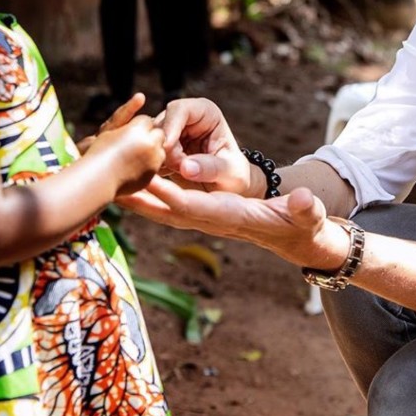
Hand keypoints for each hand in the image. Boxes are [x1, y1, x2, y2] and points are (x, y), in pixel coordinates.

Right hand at [77, 93, 165, 193]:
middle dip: (149, 137)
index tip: (127, 133)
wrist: (94, 180)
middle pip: (157, 133)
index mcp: (138, 129)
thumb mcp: (109, 130)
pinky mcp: (152, 174)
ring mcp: (153, 160)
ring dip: (151, 150)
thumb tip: (141, 96)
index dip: (137, 126)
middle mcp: (149, 143)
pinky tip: (134, 167)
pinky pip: (156, 165)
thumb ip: (126, 116)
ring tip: (132, 156)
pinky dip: (149, 165)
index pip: (146, 120)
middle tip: (134, 144)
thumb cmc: (97, 151)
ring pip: (160, 149)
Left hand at [121, 179, 349, 269]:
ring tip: (110, 184)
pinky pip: (170, 208)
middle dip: (139, 200)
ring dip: (137, 200)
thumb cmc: (301, 223)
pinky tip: (132, 186)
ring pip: (163, 211)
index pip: (196, 206)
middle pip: (167, 212)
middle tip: (111, 184)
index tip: (149, 179)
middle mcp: (213, 221)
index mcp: (232, 217)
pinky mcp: (204, 215)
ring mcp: (206, 220)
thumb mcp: (306, 215)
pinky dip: (150, 198)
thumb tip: (304, 200)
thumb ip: (305, 208)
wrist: (296, 237)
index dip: (171, 194)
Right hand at [156, 97, 253, 192]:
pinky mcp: (160, 148)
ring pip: (149, 140)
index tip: (168, 147)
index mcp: (205, 112)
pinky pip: (145, 154)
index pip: (180, 109)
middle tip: (178, 169)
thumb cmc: (234, 175)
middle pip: (160, 125)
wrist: (227, 187)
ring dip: (158, 159)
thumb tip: (186, 167)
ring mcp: (169, 131)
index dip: (171, 126)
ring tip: (176, 174)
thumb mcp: (229, 173)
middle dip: (165, 149)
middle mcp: (184, 117)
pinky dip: (152, 167)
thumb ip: (210, 168)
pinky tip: (166, 177)